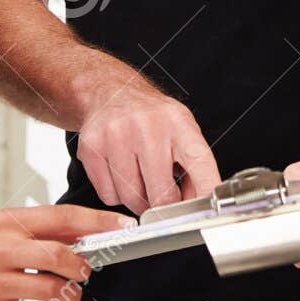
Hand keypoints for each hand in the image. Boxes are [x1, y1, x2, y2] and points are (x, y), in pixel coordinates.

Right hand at [0, 203, 131, 300]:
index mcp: (6, 222)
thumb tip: (84, 232)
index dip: (99, 222)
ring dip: (68, 295)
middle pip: (60, 257)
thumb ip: (39, 229)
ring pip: (50, 291)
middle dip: (82, 267)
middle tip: (84, 272)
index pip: (63, 217)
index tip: (124, 226)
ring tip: (66, 293)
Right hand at [75, 79, 221, 213]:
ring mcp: (117, 136)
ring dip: (138, 200)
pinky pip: (108, 195)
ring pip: (132, 198)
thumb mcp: (180, 129)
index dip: (205, 189)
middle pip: (161, 193)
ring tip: (139, 179)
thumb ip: (193, 165)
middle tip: (163, 197)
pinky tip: (120, 173)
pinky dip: (116, 194)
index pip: (199, 161)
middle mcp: (148, 126)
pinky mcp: (92, 148)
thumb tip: (197, 202)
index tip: (207, 208)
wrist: (110, 92)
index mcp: (177, 122)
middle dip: (164, 205)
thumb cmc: (150, 116)